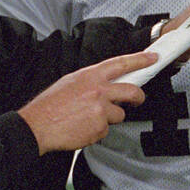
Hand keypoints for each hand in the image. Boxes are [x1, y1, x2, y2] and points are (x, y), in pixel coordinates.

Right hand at [18, 50, 153, 153]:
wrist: (37, 125)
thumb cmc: (50, 105)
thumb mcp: (70, 82)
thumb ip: (91, 82)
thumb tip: (105, 84)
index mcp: (90, 76)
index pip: (121, 63)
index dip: (140, 60)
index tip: (152, 58)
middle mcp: (98, 90)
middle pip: (132, 91)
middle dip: (138, 97)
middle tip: (137, 100)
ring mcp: (100, 110)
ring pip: (118, 114)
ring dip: (108, 118)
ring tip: (87, 118)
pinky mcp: (99, 127)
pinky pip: (106, 130)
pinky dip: (96, 130)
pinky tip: (82, 127)